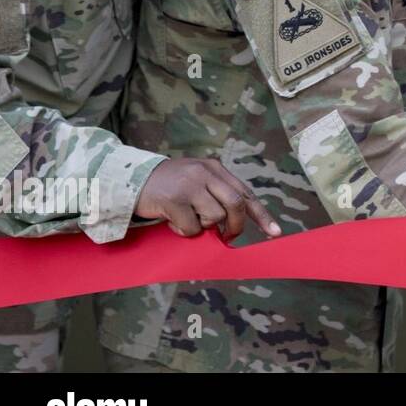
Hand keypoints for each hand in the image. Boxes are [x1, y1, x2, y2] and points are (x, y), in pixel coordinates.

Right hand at [136, 158, 280, 239]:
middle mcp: (206, 173)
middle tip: (227, 237)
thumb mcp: (196, 180)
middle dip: (236, 226)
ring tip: (185, 219)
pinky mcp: (174, 200)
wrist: (129, 178)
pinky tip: (172, 222)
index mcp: (215, 168)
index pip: (245, 193)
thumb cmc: (167, 185)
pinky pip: (191, 227)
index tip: (275, 233)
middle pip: (236, 204)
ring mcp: (190, 185)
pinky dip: (184, 231)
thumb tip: (236, 223)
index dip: (261, 215)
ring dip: (202, 227)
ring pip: (214, 217)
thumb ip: (216, 194)